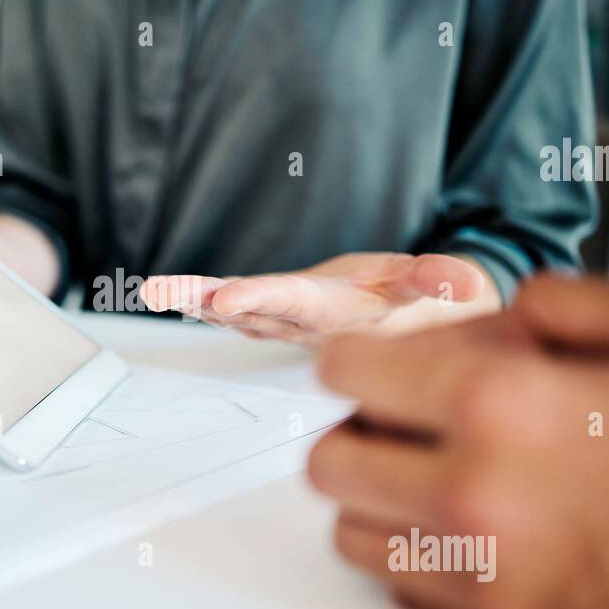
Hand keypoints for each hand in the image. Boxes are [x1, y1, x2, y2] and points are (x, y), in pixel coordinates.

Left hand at [141, 252, 495, 345]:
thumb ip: (440, 281)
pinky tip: (168, 295)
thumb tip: (458, 283)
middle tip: (162, 292)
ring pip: (233, 312)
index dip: (261, 299)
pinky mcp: (276, 314)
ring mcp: (286, 323)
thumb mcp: (438, 287)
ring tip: (151, 291)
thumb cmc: (419, 304)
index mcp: (340, 313)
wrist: (412, 327)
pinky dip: (199, 301)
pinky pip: (232, 309)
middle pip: (249, 310)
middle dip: (206, 300)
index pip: (296, 305)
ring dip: (191, 302)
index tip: (225, 297)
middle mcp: (305, 324)